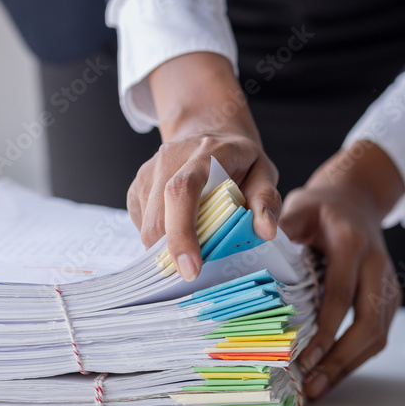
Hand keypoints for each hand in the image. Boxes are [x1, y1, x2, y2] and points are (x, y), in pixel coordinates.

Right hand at [126, 52, 280, 280]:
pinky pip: (142, 225)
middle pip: (158, 216)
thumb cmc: (238, 160)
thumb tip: (265, 231)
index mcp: (206, 152)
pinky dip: (160, 239)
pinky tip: (181, 229)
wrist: (209, 134)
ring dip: (166, 247)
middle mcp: (170, 158)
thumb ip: (267, 199)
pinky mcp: (138, 187)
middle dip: (172, 252)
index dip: (182, 232)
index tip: (190, 269)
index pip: (183, 190)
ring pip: (147, 225)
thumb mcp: (263, 171)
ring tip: (193, 243)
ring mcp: (148, 171)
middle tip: (194, 271)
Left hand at [280, 141, 404, 399]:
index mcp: (353, 243)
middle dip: (340, 358)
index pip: (342, 294)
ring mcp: (389, 284)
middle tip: (312, 384)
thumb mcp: (299, 208)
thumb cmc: (322, 208)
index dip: (326, 330)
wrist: (357, 199)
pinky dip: (355, 358)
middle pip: (369, 322)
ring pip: (378, 334)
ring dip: (349, 365)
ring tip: (318, 389)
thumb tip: (249, 259)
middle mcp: (378, 265)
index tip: (305, 358)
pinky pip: (377, 334)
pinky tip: (330, 375)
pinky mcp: (390, 298)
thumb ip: (280, 232)